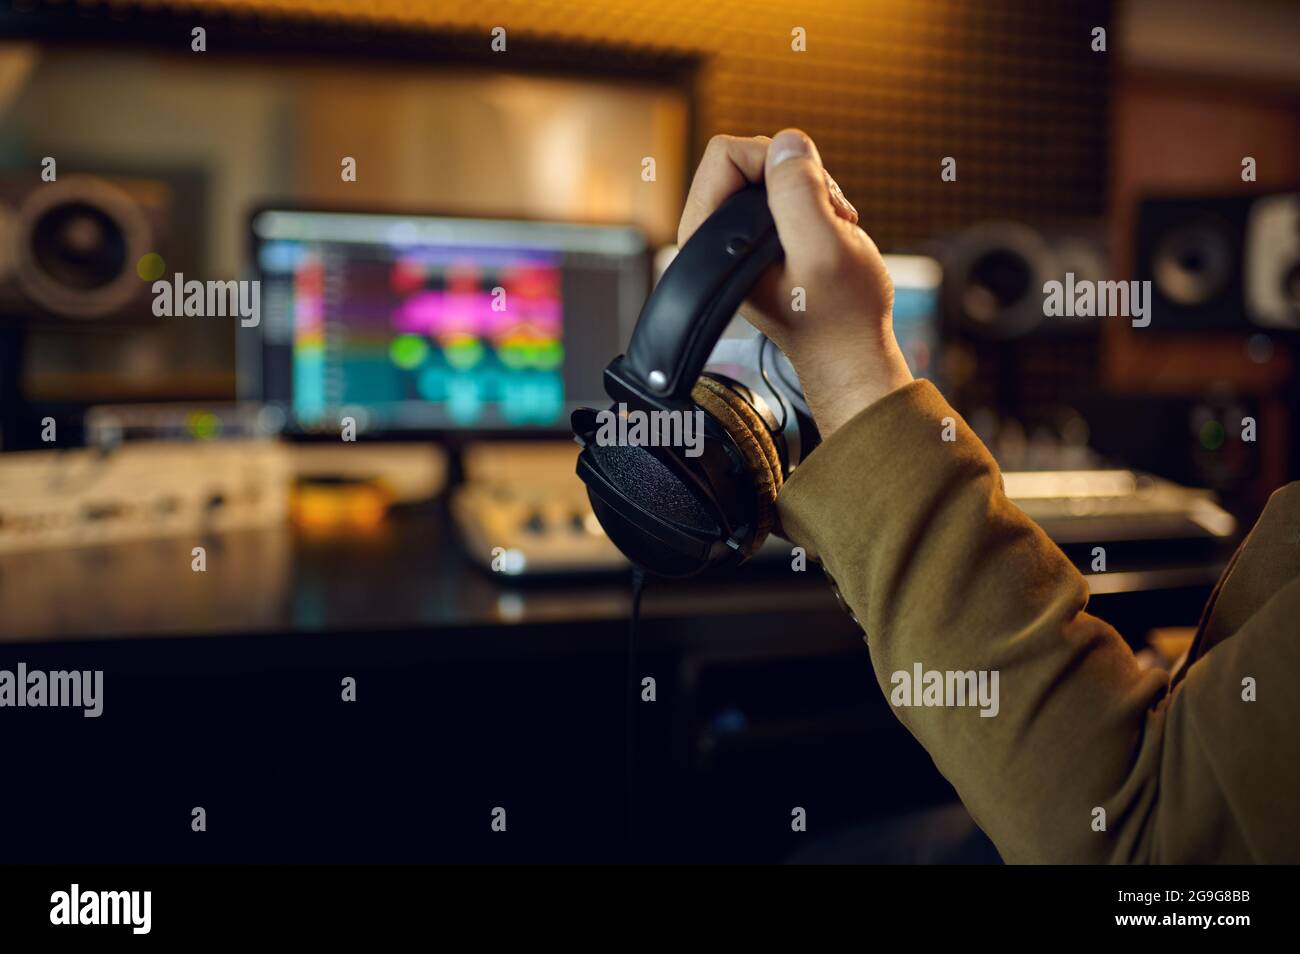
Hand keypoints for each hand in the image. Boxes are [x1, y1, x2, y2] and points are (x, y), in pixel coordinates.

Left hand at [678, 130, 912, 437]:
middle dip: (797, 178)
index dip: (776, 164)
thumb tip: (786, 143)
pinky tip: (828, 232)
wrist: (850, 348)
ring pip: (772, 170)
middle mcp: (712, 234)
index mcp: (706, 240)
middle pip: (750, 156)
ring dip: (812, 191)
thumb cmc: (840, 314)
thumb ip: (799, 192)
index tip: (809, 200)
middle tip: (825, 219)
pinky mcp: (760, 234)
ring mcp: (736, 234)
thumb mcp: (824, 247)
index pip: (727, 153)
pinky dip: (814, 201)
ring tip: (830, 230)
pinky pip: (785, 187)